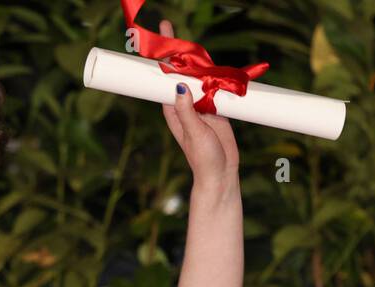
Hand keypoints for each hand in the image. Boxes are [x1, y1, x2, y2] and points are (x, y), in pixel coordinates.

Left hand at [158, 18, 240, 185]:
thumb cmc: (203, 158)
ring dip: (194, 58)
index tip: (152, 39)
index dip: (157, 58)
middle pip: (178, 71)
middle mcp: (184, 103)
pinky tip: (213, 61)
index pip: (162, 77)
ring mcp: (200, 103)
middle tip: (167, 25)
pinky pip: (214, 83)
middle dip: (173, 49)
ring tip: (187, 39)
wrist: (222, 173)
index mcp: (172, 108)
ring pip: (197, 74)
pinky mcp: (216, 105)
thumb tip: (178, 86)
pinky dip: (215, 71)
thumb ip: (187, 111)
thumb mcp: (194, 133)